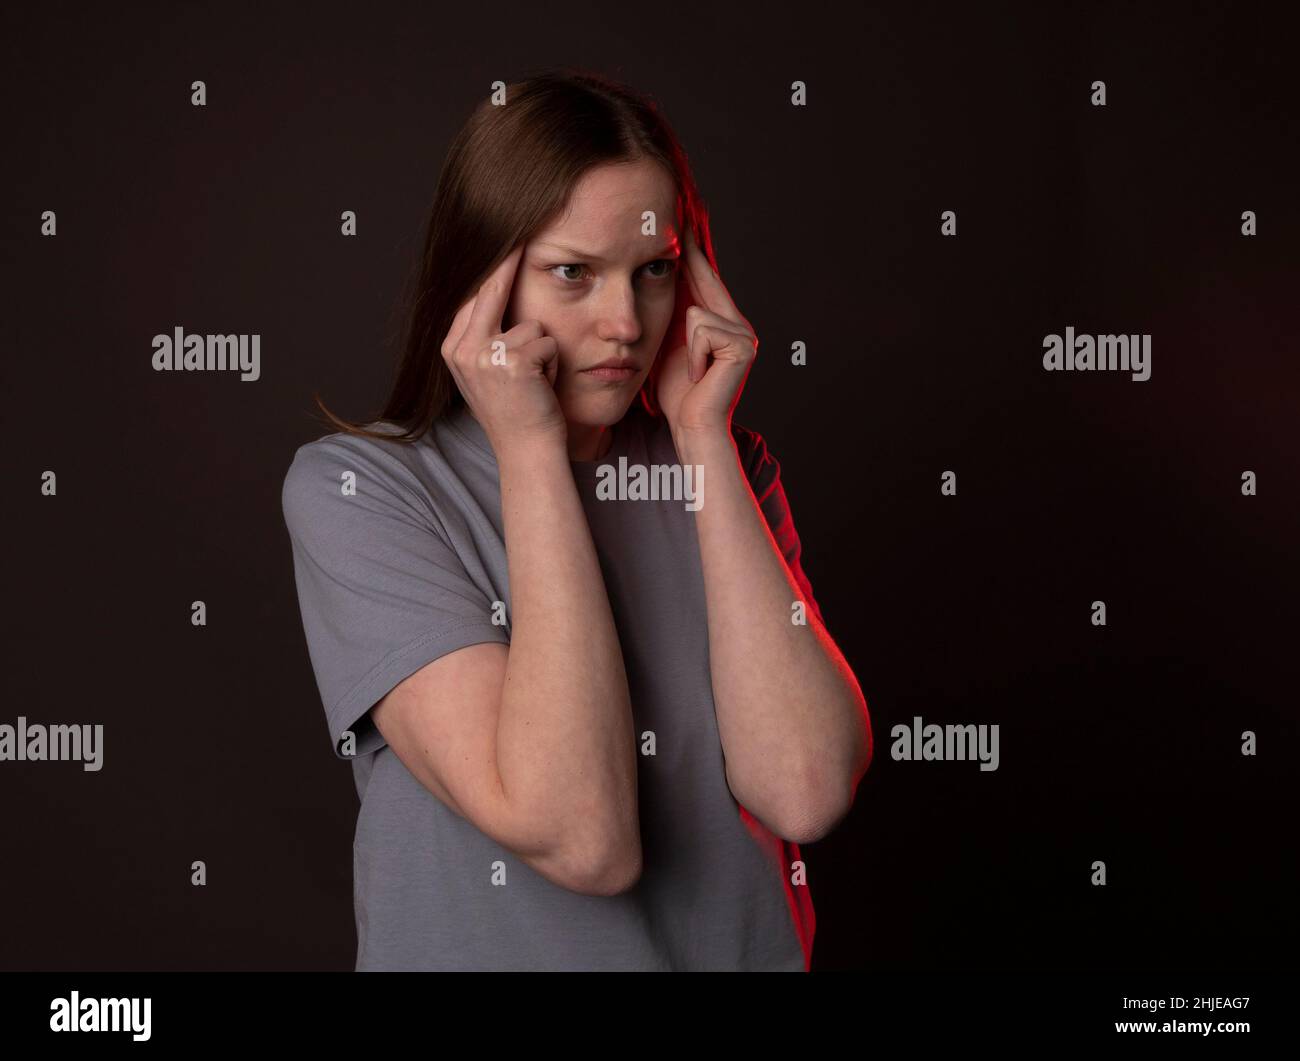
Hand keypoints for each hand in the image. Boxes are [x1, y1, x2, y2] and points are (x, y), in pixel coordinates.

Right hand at [441, 245, 566, 454]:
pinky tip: (543, 387)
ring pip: (531, 323)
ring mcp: (485, 355)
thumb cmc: (517, 412)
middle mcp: (462, 349)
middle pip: (491, 291)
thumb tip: (491, 293)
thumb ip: (485, 337)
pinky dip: (553, 364)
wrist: (526, 451)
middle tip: (522, 232)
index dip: (494, 272)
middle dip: (509, 261)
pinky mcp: (512, 362)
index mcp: (453, 349)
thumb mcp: (489, 372)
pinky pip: (547, 342)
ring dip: (543, 349)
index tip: (507, 243)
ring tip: (535, 380)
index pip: (474, 297)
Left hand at [649, 228, 757, 437]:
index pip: (702, 277)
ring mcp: (744, 334)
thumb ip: (674, 315)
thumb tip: (658, 277)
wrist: (692, 426)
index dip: (689, 251)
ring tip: (691, 370)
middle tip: (674, 220)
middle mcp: (738, 322)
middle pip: (704, 279)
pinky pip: (701, 329)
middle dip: (687, 254)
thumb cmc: (677, 392)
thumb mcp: (670, 345)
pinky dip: (691, 354)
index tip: (677, 221)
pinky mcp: (743, 347)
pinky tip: (698, 374)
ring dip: (683, 343)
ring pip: (696, 311)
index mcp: (722, 321)